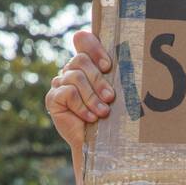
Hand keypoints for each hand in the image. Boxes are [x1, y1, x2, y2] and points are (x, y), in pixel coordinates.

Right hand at [45, 30, 113, 150]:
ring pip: (75, 77)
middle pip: (80, 60)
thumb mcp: (115, 93)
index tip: (108, 66)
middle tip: (110, 97)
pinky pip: (68, 93)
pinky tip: (90, 118)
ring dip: (92, 97)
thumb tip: (132, 57)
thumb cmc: (111, 117)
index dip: (94, 48)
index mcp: (86, 64)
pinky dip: (82, 107)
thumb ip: (116, 75)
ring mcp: (59, 84)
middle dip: (98, 80)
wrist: (98, 145)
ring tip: (103, 112)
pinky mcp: (53, 99)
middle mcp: (70, 70)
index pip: (83, 40)